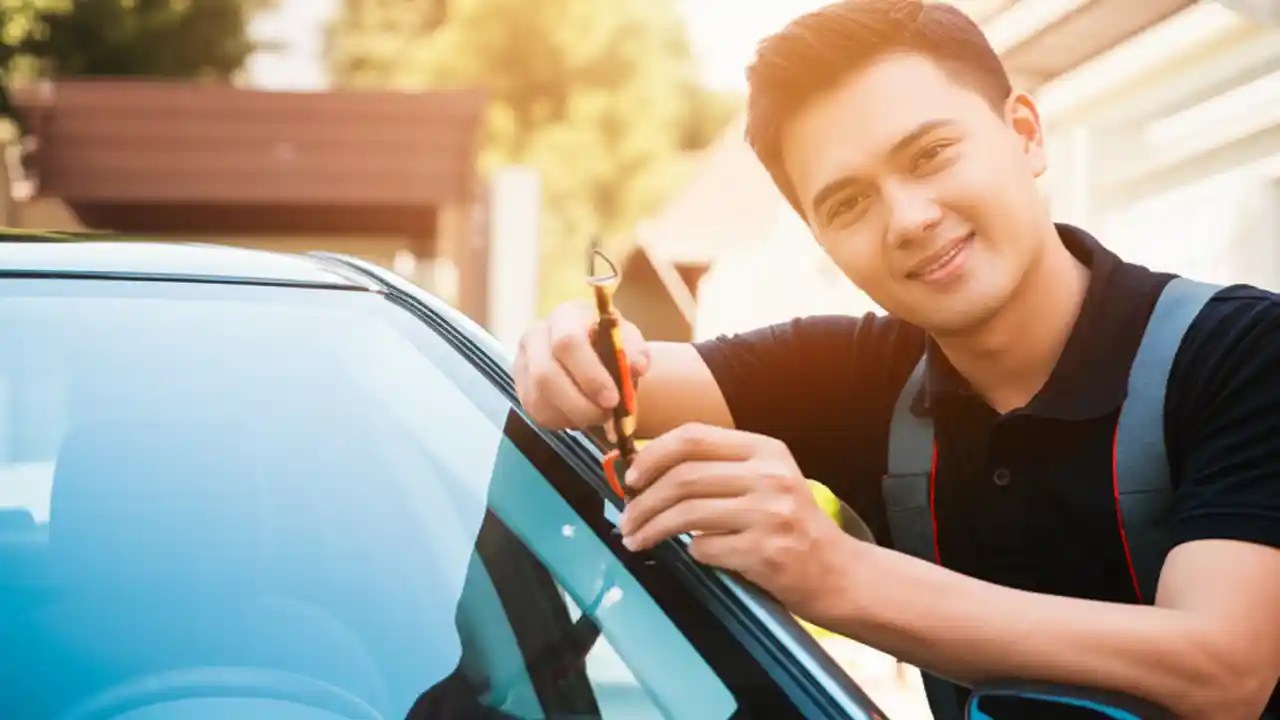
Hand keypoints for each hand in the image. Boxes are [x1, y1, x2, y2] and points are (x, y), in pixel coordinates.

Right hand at [514, 300, 650, 429]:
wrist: (595, 355)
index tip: (613, 399)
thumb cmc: (612, 346)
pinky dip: (564, 421)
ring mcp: (523, 363)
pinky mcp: (521, 389)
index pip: (567, 343)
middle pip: (546, 375)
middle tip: (607, 416)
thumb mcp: (629, 342)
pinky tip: (582, 415)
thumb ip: (635, 351)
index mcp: (565, 316)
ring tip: (599, 416)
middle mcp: (536, 335)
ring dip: (574, 415)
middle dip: (580, 403)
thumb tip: (638, 366)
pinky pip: (538, 413)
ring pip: (540, 399)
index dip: (590, 375)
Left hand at [617, 422, 853, 618]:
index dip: (653, 454)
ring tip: (635, 539)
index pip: (693, 437)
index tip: (631, 478)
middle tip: (625, 519)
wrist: (837, 572)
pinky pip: (705, 548)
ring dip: (651, 528)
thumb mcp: (766, 480)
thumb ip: (719, 468)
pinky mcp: (765, 552)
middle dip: (643, 501)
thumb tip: (648, 470)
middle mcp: (769, 476)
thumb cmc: (791, 525)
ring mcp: (769, 514)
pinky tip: (690, 554)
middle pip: (684, 477)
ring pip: (687, 513)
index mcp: (765, 450)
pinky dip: (689, 551)